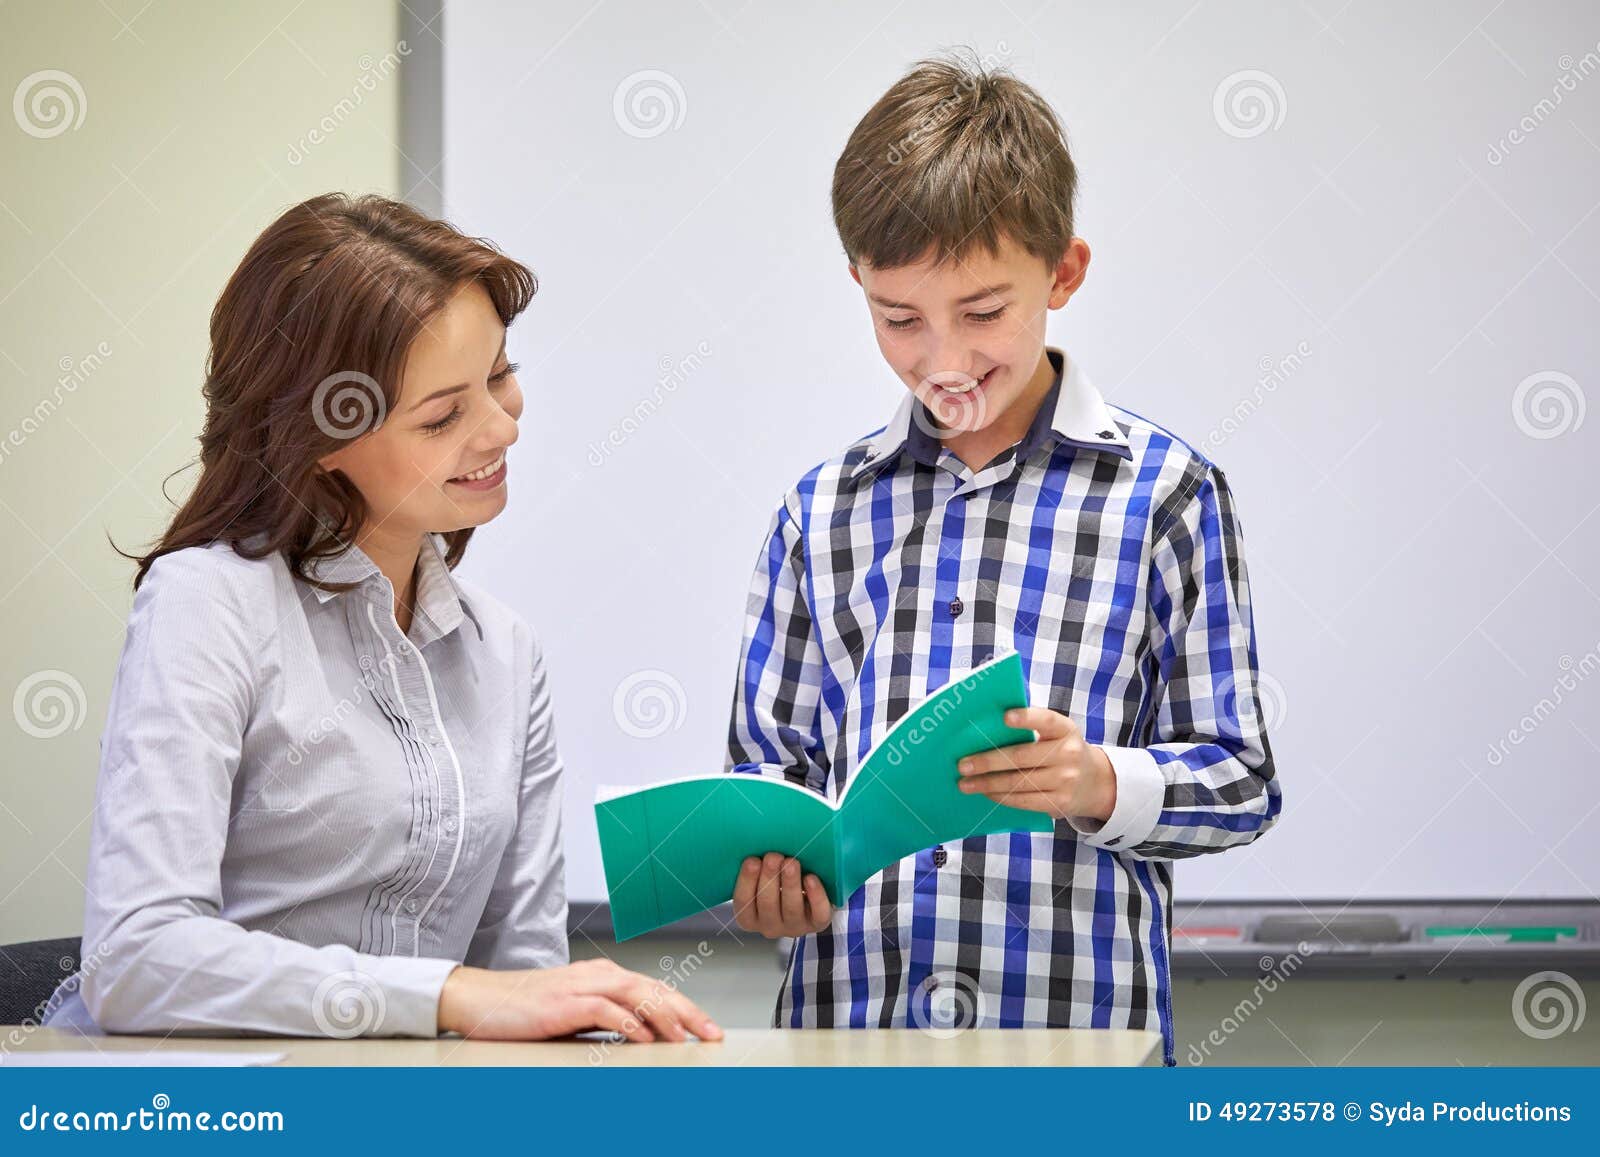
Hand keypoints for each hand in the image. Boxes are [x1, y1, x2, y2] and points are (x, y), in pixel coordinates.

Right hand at [436, 959, 722, 1042]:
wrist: (482, 999)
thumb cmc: (527, 1008)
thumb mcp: (576, 1011)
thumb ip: (607, 1017)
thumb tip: (642, 1035)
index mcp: (604, 976)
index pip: (655, 988)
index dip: (685, 1007)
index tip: (707, 1027)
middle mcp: (599, 975)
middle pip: (654, 988)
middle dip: (687, 1012)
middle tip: (711, 1033)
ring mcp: (582, 986)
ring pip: (636, 994)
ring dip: (664, 1016)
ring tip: (685, 1037)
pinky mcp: (564, 1002)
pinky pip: (605, 1009)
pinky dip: (628, 1022)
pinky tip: (643, 1036)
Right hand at [731, 852, 832, 937]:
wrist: (807, 900)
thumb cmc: (777, 883)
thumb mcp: (762, 877)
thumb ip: (757, 867)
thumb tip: (757, 842)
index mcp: (750, 916)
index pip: (743, 903)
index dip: (746, 881)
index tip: (752, 860)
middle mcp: (770, 926)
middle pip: (767, 904)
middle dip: (770, 878)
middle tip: (773, 857)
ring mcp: (794, 927)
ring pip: (792, 908)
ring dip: (790, 883)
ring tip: (791, 862)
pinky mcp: (817, 923)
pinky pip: (817, 913)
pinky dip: (815, 895)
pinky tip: (811, 878)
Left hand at [957, 707, 1116, 821]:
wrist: (1096, 783)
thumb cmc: (1062, 751)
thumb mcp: (1057, 735)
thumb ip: (1031, 729)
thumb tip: (986, 729)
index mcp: (1065, 730)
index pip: (1047, 720)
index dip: (1027, 718)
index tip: (1004, 716)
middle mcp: (1069, 754)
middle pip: (1022, 757)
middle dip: (988, 761)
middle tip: (962, 764)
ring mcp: (1066, 780)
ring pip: (1019, 782)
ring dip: (988, 784)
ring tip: (965, 783)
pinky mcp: (1060, 803)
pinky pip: (1025, 801)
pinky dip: (1002, 797)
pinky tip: (986, 793)